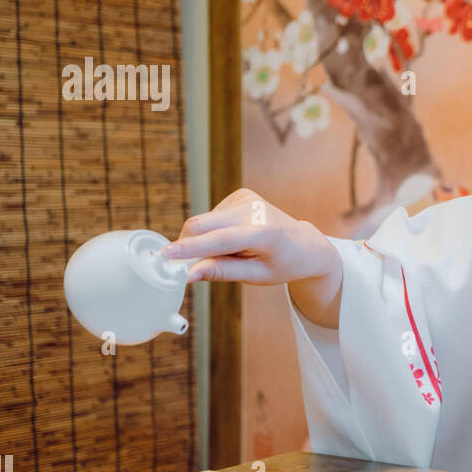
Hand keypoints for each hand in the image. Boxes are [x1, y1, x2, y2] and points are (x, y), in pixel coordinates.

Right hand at [163, 188, 343, 327]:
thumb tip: (188, 273)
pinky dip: (215, 231)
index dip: (190, 248)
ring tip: (236, 252)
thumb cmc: (283, 264)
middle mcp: (254, 210)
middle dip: (189, 245)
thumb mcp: (256, 276)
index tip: (166, 255)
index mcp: (264, 233)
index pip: (220, 240)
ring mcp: (247, 198)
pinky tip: (237, 238)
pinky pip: (212, 217)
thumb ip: (221, 271)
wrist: (305, 244)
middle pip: (201, 225)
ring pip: (203, 221)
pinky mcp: (241, 194)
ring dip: (207, 240)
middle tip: (196, 266)